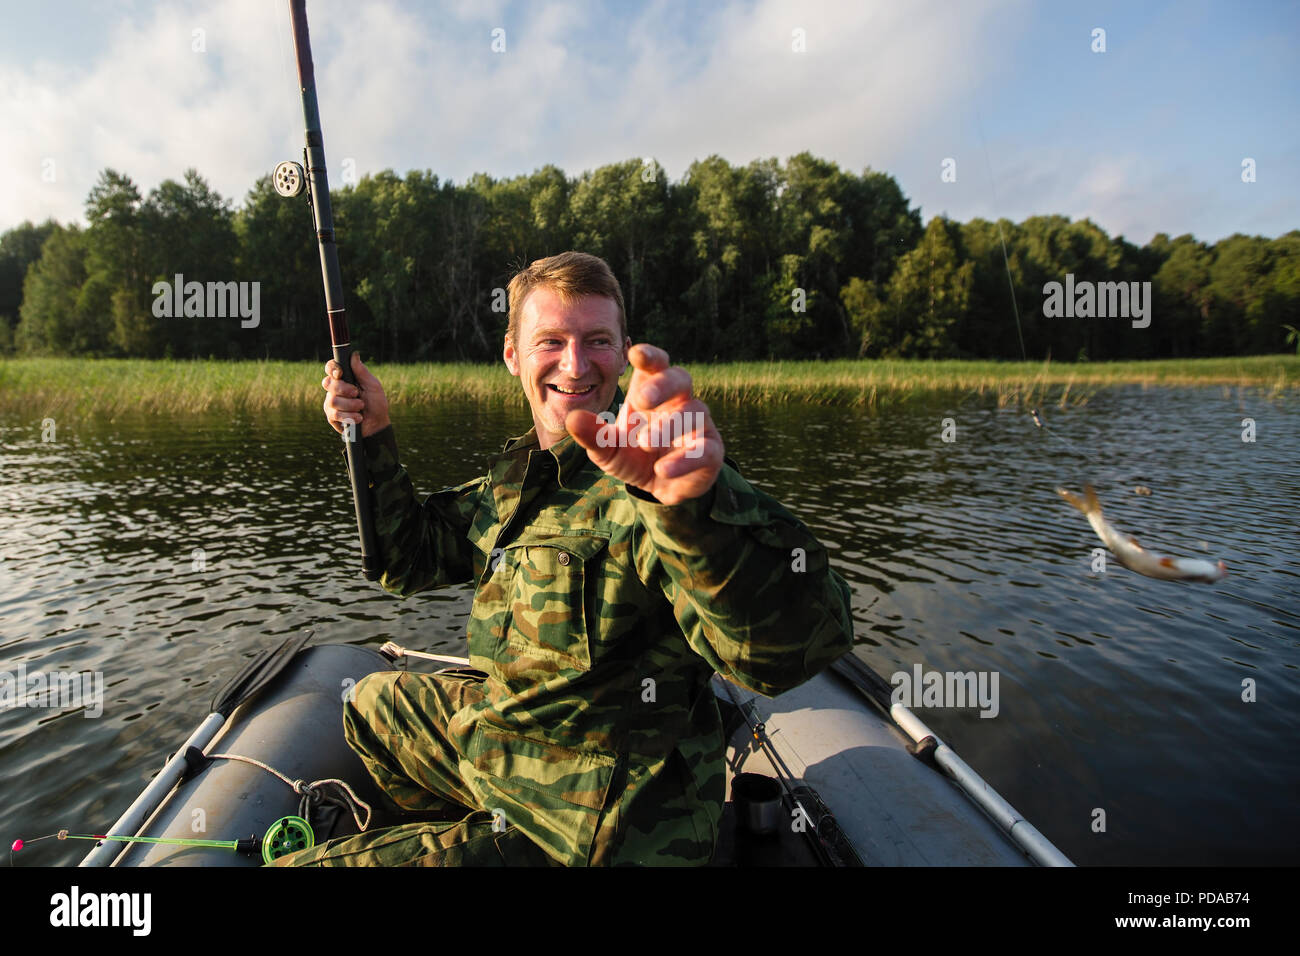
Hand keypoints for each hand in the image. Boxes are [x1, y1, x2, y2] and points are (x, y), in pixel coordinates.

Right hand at [322, 352, 390, 437]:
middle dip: (343, 389)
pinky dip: (349, 416)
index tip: (340, 373)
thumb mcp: (373, 386)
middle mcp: (335, 389)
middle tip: (356, 393)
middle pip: (327, 383)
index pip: (331, 368)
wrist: (377, 425)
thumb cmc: (376, 403)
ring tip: (361, 407)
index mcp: (345, 378)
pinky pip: (334, 414)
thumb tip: (354, 354)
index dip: (332, 368)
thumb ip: (362, 372)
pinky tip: (358, 418)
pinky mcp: (331, 416)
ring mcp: (331, 402)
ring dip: (350, 405)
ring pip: (332, 400)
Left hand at [566, 344, 722, 504]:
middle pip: (681, 378)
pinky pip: (706, 450)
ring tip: (645, 441)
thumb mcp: (608, 449)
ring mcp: (699, 425)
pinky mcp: (711, 452)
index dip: (650, 356)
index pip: (657, 364)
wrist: (659, 488)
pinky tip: (663, 469)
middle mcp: (680, 402)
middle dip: (663, 384)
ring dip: (669, 426)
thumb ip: (593, 434)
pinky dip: (685, 459)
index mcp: (653, 391)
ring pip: (696, 412)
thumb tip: (572, 418)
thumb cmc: (634, 456)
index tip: (635, 353)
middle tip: (641, 399)